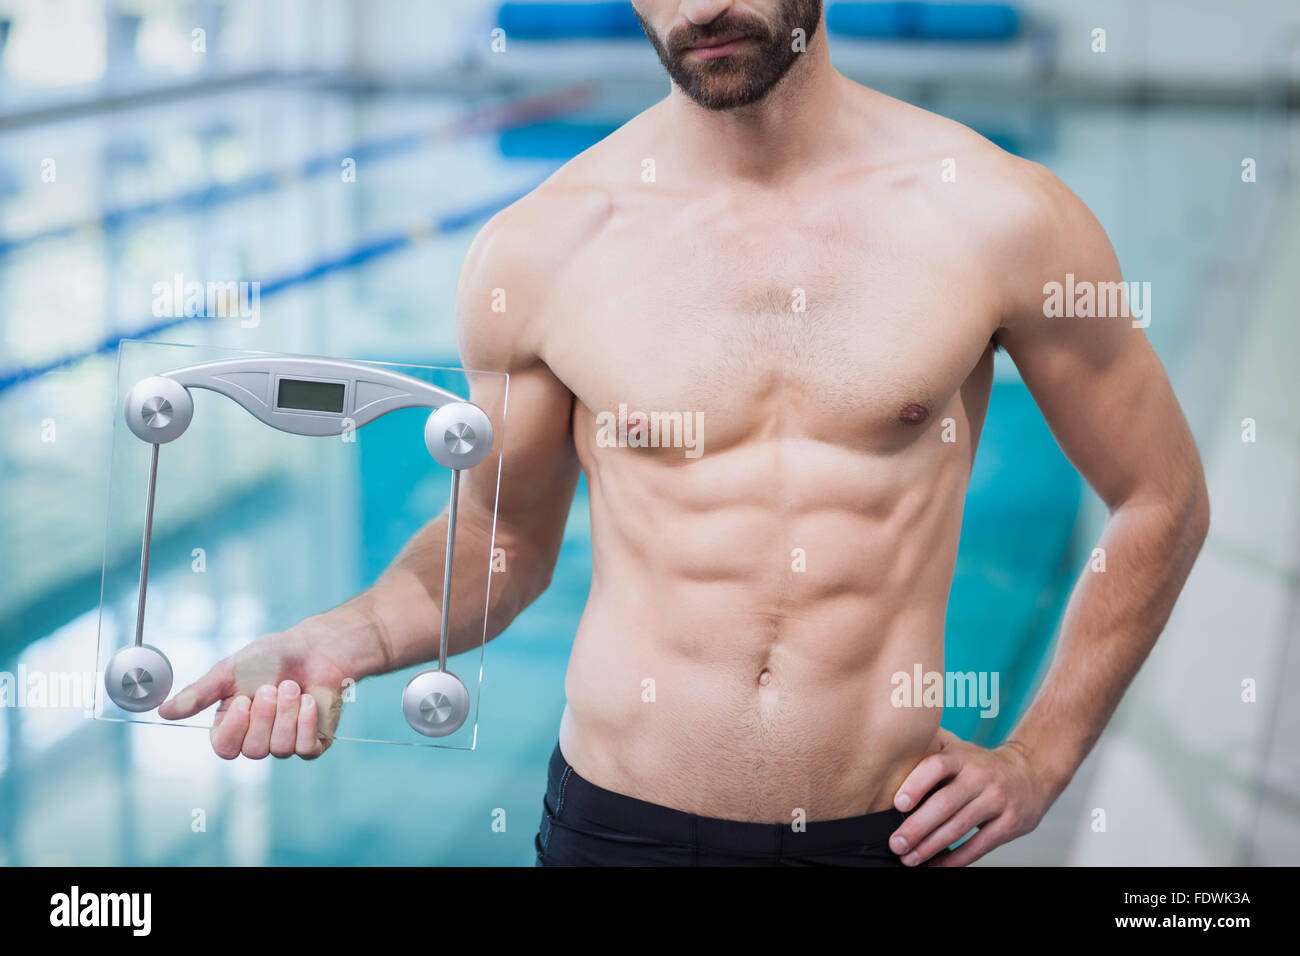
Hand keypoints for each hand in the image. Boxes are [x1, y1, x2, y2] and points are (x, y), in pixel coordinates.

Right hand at [158, 627, 353, 759]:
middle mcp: (257, 738)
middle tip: (272, 686)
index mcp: (233, 724)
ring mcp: (286, 742)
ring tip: (292, 686)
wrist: (316, 648)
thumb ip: (200, 693)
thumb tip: (162, 712)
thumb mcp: (231, 670)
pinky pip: (305, 749)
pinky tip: (310, 699)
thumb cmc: (272, 656)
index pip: (224, 748)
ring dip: (288, 713)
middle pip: (253, 751)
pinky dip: (307, 721)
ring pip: (280, 749)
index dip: (234, 728)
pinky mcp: (313, 743)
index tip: (243, 700)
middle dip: (265, 715)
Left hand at [888, 728, 1050, 865]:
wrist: (1031, 773)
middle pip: (945, 803)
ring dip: (931, 847)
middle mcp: (980, 776)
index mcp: (963, 756)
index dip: (916, 784)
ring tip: (909, 859)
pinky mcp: (1010, 823)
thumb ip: (931, 756)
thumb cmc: (981, 766)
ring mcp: (997, 800)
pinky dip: (956, 859)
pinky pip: (979, 845)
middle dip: (917, 827)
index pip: (937, 766)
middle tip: (895, 844)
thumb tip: (888, 766)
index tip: (897, 804)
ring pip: (959, 827)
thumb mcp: (960, 752)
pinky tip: (937, 865)